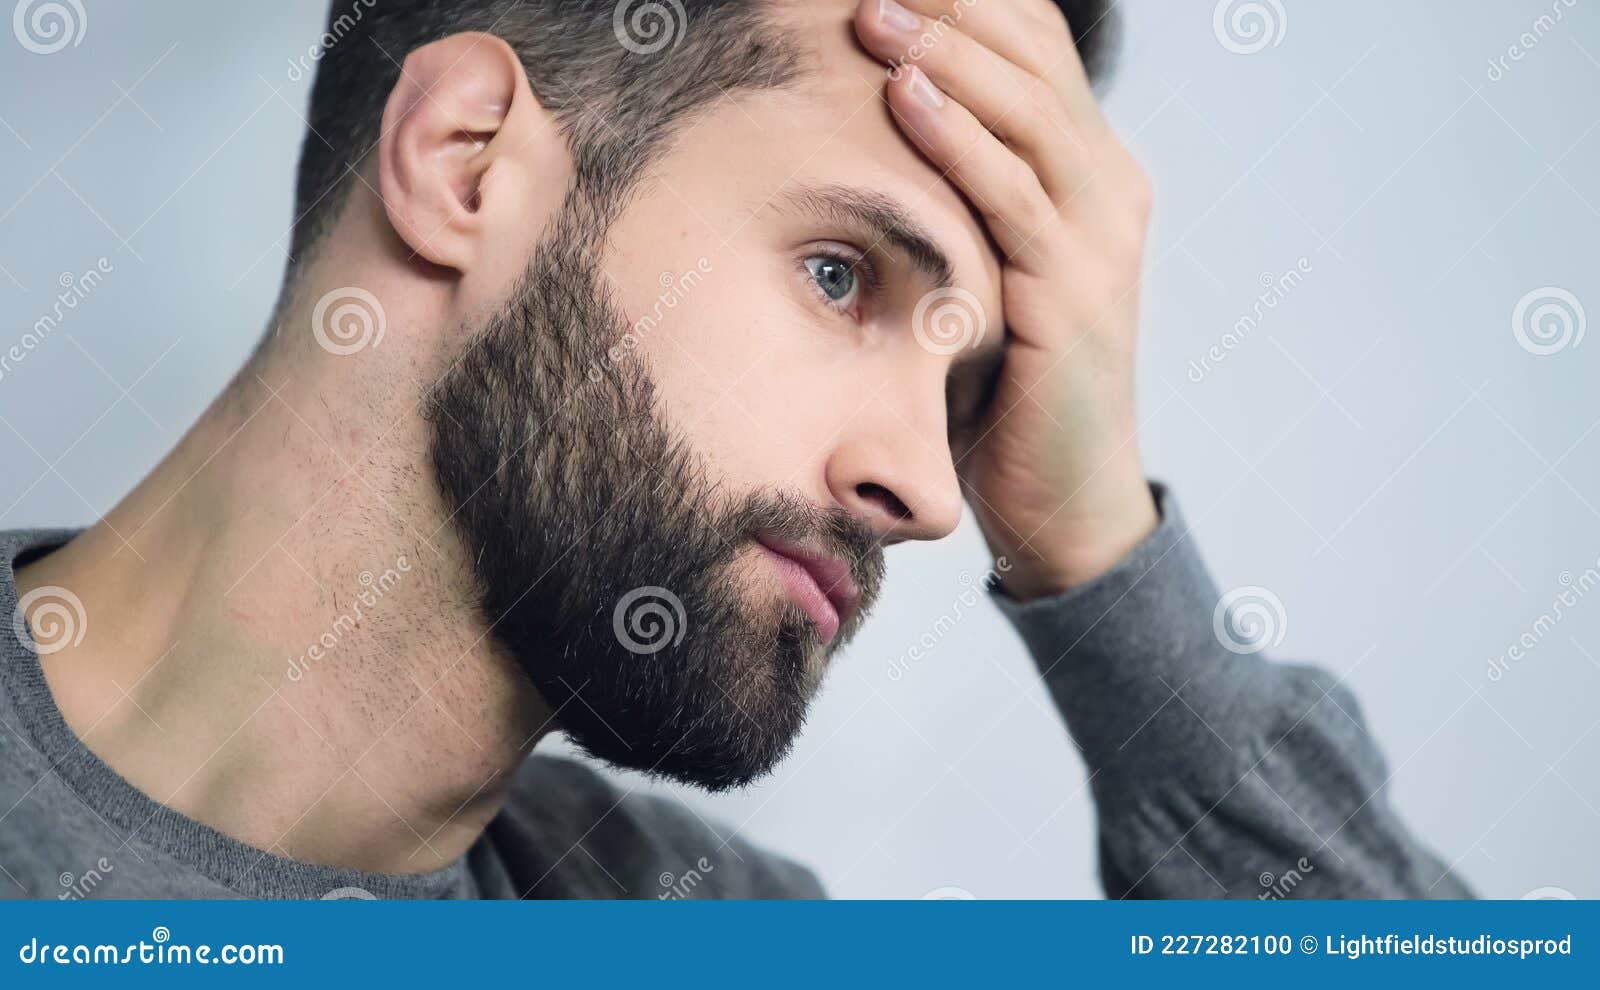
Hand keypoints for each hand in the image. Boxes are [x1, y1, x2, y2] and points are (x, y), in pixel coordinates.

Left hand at [854, 0, 1157, 598]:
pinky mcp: (1075, 291)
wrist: (1065, 492)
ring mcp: (1102, 236)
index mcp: (1091, 170)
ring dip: (948, 55)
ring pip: (1029, 113)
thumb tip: (882, 136)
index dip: (971, 2)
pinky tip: (905, 96)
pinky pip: (1013, 194)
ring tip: (874, 15)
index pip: (1037, 52)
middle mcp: (1110, 187)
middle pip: (1035, 61)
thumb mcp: (991, 266)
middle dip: (954, 8)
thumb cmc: (1008, 380)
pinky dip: (958, 138)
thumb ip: (967, 199)